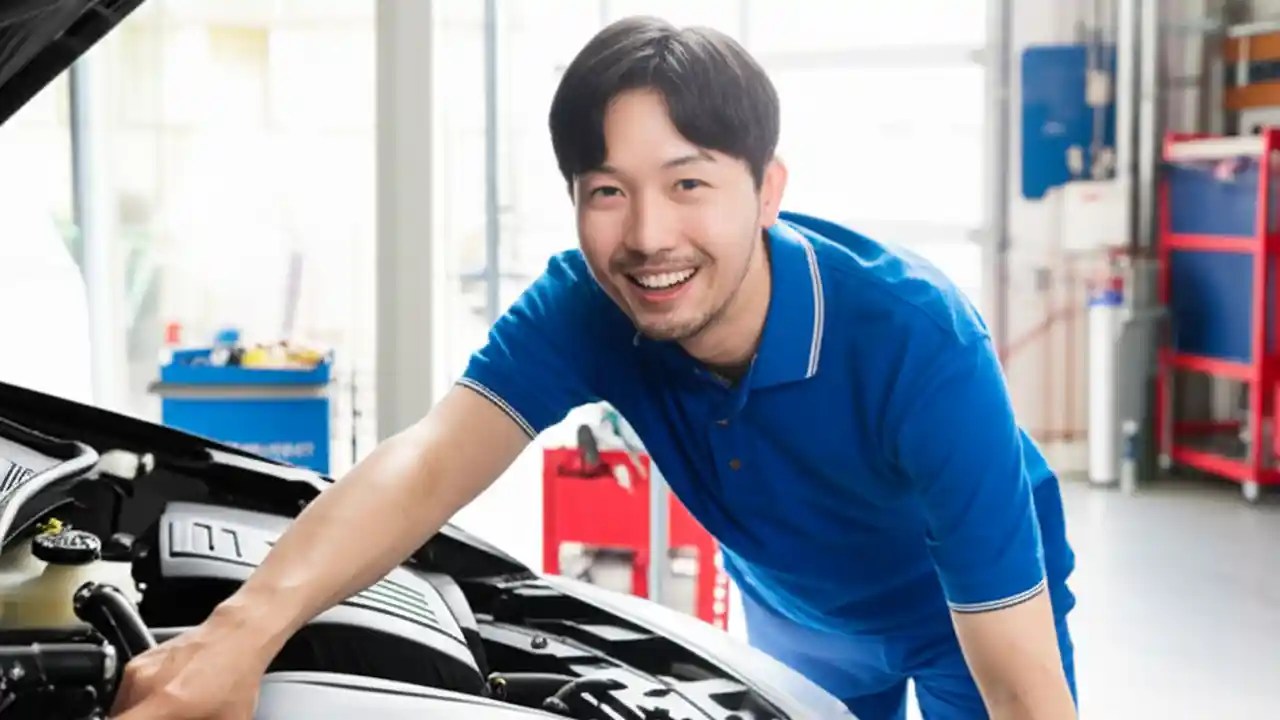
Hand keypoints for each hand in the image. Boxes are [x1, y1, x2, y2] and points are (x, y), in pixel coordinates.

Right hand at [111, 608, 275, 719]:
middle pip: (121, 717)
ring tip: (168, 714)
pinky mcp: (137, 662)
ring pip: (121, 709)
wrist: (235, 636)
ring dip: (139, 716)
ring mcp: (138, 670)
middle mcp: (144, 684)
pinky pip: (127, 693)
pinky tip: (167, 701)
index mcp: (164, 702)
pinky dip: (139, 704)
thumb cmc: (235, 677)